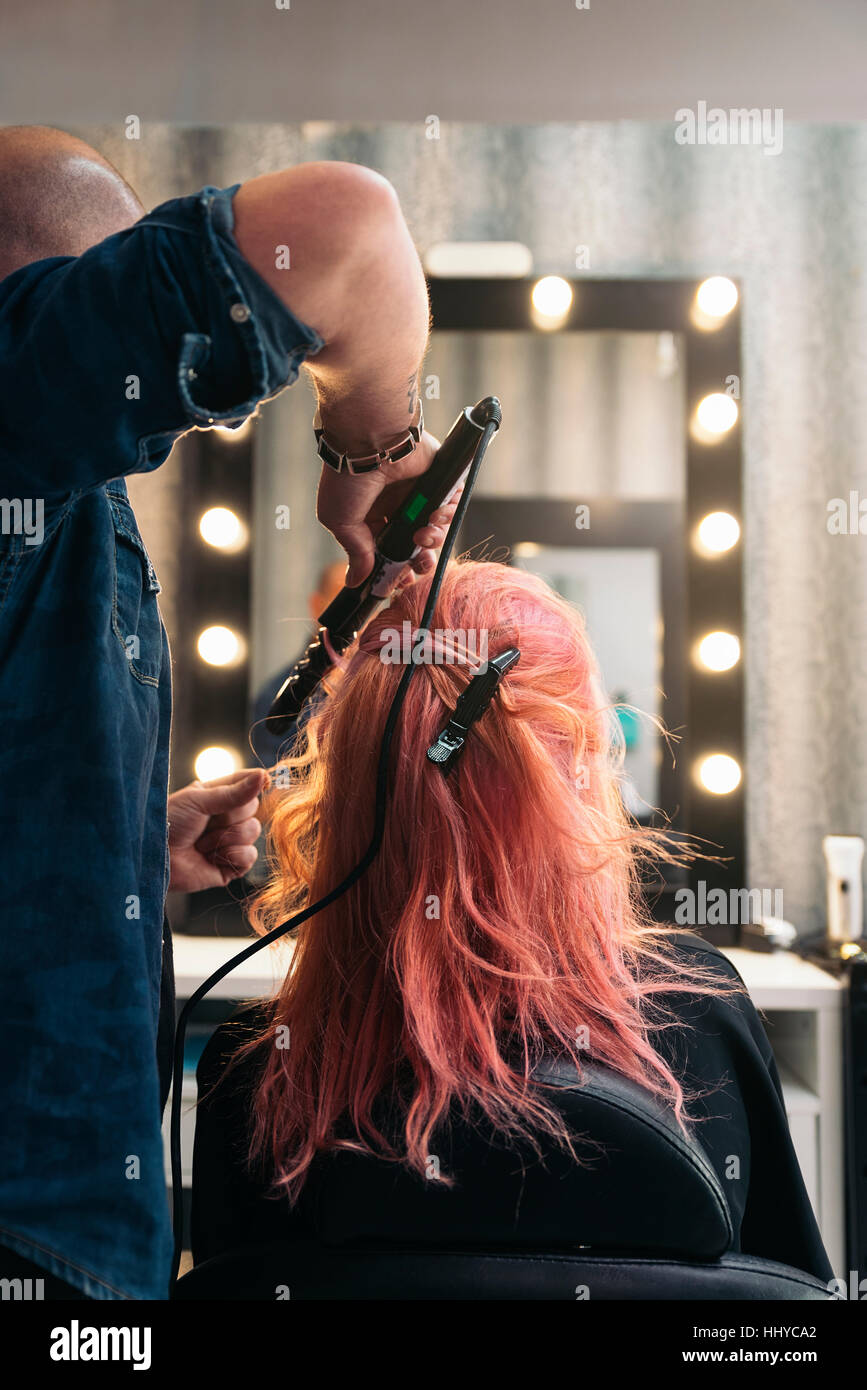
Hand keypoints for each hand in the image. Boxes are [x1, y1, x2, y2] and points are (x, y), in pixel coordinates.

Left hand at [167, 768, 269, 892]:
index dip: (257, 781)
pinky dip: (231, 855)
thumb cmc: (169, 823)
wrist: (155, 856)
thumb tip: (263, 776)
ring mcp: (230, 841)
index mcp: (218, 795)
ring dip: (225, 838)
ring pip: (253, 831)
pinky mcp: (231, 865)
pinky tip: (211, 858)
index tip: (263, 780)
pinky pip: (250, 856)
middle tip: (205, 823)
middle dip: (230, 816)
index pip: (247, 782)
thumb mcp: (199, 800)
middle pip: (253, 808)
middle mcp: (226, 817)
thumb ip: (234, 792)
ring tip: (201, 844)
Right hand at [316, 429, 462, 586]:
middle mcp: (395, 506)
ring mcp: (417, 493)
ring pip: (435, 528)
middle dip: (420, 561)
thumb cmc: (347, 478)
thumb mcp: (341, 522)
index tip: (399, 581)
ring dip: (433, 539)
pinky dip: (447, 514)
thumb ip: (356, 553)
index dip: (396, 568)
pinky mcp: (438, 479)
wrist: (368, 440)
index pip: (389, 550)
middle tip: (420, 566)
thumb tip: (355, 581)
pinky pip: (451, 504)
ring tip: (424, 535)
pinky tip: (435, 514)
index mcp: (371, 517)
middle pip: (416, 545)